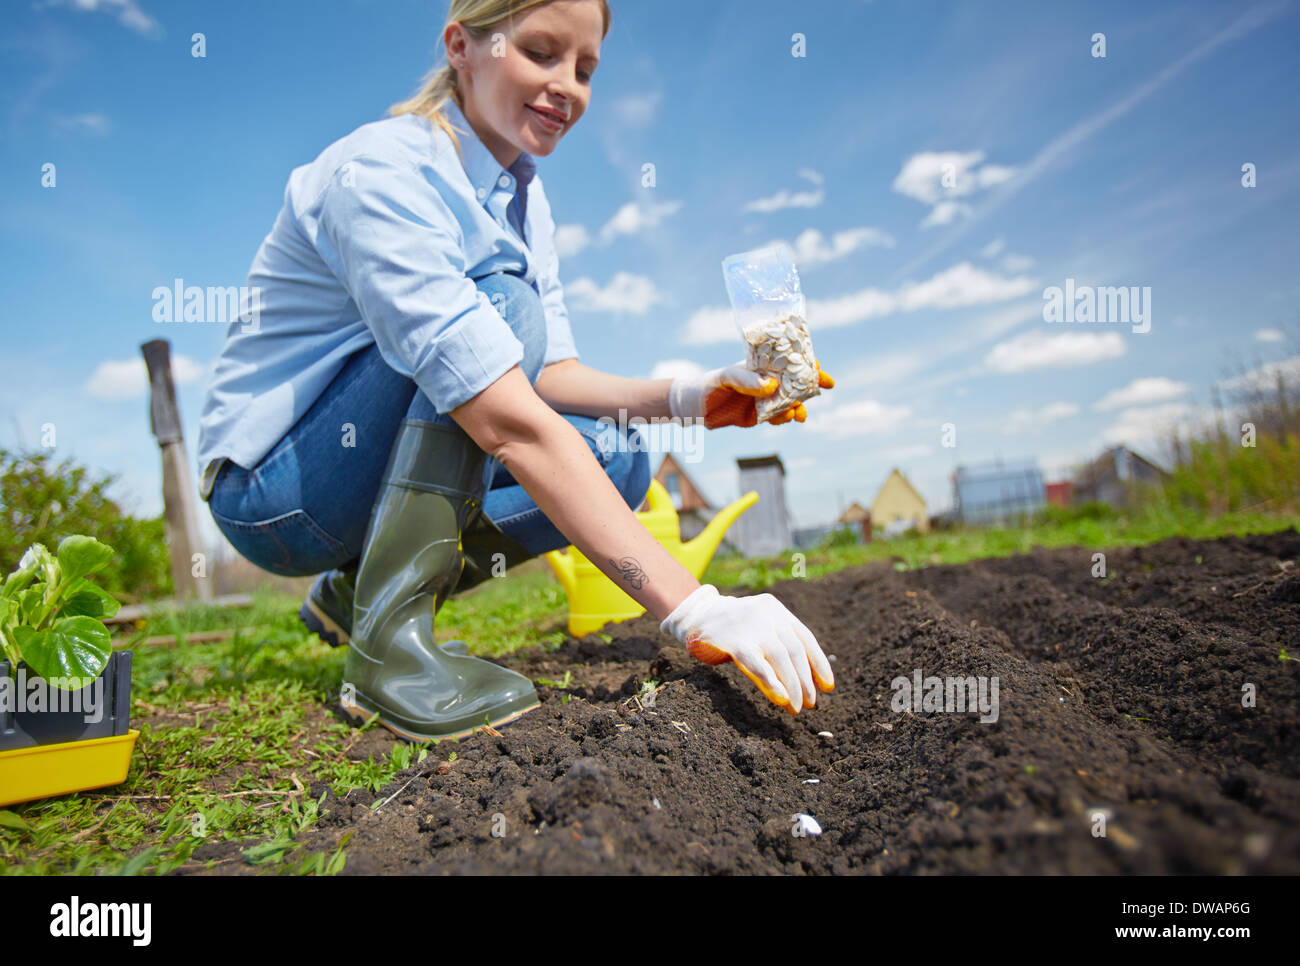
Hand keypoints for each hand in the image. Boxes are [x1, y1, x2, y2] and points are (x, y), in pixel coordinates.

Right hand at [660, 584, 834, 712]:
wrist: (693, 615)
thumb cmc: (729, 628)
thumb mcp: (756, 629)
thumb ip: (776, 645)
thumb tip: (802, 680)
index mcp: (777, 610)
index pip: (805, 638)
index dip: (819, 663)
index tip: (828, 686)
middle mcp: (768, 615)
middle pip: (795, 651)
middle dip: (805, 680)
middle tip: (811, 703)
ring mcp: (751, 626)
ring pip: (781, 658)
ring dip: (793, 685)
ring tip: (797, 707)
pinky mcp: (735, 641)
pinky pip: (758, 664)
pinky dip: (772, 683)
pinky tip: (781, 698)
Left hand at [668, 360, 833, 428]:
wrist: (694, 407)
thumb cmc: (709, 383)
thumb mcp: (726, 377)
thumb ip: (747, 380)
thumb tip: (772, 385)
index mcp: (761, 367)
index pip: (787, 362)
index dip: (806, 364)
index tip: (820, 369)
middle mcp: (766, 382)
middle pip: (794, 382)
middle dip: (810, 385)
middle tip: (825, 387)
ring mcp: (763, 400)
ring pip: (789, 402)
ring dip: (798, 406)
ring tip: (800, 413)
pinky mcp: (758, 417)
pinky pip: (777, 417)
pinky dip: (784, 418)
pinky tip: (788, 418)